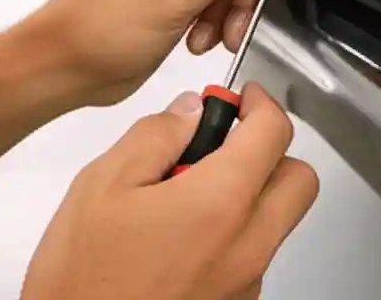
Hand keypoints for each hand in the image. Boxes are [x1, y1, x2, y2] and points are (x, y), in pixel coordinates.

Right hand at [22, 84, 318, 299]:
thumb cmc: (82, 281)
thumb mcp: (102, 185)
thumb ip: (156, 135)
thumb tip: (189, 112)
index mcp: (220, 202)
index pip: (274, 132)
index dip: (259, 104)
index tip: (242, 100)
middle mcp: (248, 245)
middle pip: (298, 179)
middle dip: (269, 152)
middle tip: (224, 146)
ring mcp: (247, 281)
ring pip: (278, 220)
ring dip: (250, 196)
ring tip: (186, 198)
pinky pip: (255, 256)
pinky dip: (234, 235)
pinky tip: (183, 238)